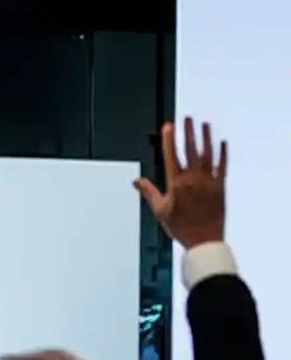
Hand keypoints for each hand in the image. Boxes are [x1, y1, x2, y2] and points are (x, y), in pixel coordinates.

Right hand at [134, 117, 225, 248]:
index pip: (171, 156)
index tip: (168, 126)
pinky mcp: (220, 186)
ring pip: (207, 154)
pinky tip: (221, 143)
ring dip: (205, 138)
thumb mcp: (160, 210)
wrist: (204, 240)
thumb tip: (137, 181)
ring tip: (204, 125)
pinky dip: (222, 154)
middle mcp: (193, 180)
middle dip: (187, 132)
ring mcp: (208, 182)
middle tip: (187, 118)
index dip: (169, 139)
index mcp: (176, 184)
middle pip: (189, 150)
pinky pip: (222, 166)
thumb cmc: (182, 227)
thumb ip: (148, 192)